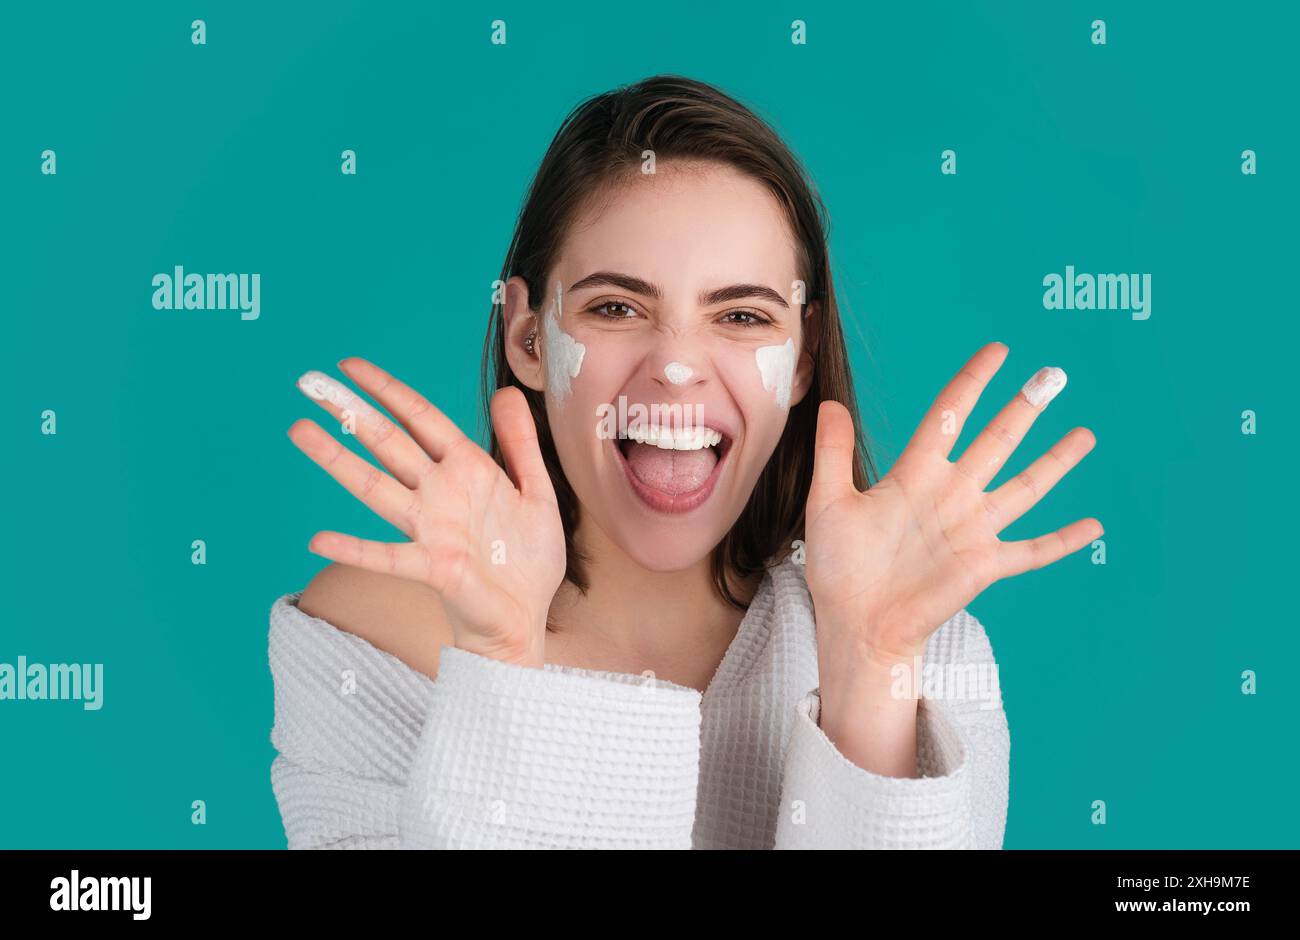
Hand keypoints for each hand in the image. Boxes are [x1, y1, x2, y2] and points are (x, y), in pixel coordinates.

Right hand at [288, 358, 564, 667]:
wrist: (526, 617)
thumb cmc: (528, 559)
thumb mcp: (537, 491)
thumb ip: (520, 444)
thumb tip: (506, 390)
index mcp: (466, 469)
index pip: (420, 418)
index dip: (387, 390)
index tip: (349, 366)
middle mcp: (439, 493)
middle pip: (388, 443)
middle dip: (349, 412)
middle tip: (307, 383)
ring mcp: (431, 529)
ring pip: (376, 487)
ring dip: (337, 461)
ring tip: (299, 431)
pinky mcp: (433, 567)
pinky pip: (387, 555)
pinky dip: (354, 549)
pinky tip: (318, 539)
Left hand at [804, 341, 1101, 692]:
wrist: (856, 624)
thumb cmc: (838, 567)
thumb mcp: (829, 501)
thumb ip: (833, 452)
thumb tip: (830, 402)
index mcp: (915, 474)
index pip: (949, 416)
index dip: (972, 382)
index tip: (997, 352)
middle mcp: (951, 495)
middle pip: (996, 441)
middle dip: (1025, 408)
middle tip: (1054, 375)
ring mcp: (972, 529)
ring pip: (1024, 486)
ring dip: (1056, 461)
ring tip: (1085, 434)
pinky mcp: (985, 565)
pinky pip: (1032, 551)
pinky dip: (1063, 541)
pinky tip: (1094, 527)